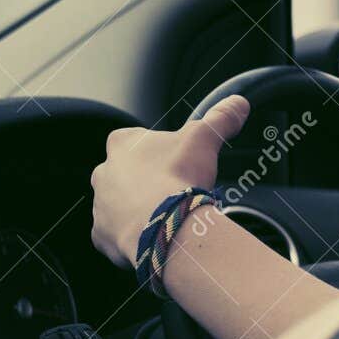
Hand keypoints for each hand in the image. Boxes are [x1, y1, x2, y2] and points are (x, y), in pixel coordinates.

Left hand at [89, 95, 249, 267]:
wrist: (164, 228)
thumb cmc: (177, 178)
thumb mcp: (205, 139)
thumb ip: (220, 119)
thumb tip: (238, 102)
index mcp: (122, 144)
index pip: (134, 139)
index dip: (156, 149)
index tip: (175, 160)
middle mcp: (104, 173)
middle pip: (125, 173)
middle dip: (145, 180)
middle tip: (173, 189)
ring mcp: (100, 207)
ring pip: (119, 204)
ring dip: (138, 207)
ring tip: (166, 215)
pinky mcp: (102, 236)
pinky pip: (116, 234)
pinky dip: (133, 234)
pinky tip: (154, 235)